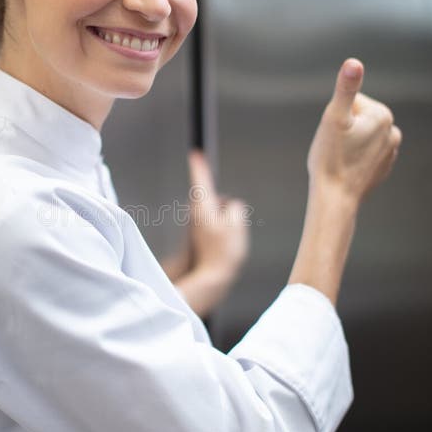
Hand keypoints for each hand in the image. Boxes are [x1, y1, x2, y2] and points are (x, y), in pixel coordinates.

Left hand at [187, 149, 249, 281]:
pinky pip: (217, 227)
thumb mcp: (236, 223)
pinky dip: (223, 232)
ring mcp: (197, 227)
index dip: (199, 166)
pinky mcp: (201, 237)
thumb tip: (231, 205)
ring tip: (228, 241)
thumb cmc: (223, 252)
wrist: (211, 279)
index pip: (200, 181)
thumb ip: (235, 208)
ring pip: (217, 214)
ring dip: (225, 221)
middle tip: (231, 227)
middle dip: (224, 205)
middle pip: (213, 199)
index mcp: (203, 207)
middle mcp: (196, 215)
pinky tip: (225, 248)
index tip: (195, 152)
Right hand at [307, 58, 401, 206]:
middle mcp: (392, 131)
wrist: (336, 198)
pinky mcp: (383, 167)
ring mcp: (389, 151)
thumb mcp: (333, 118)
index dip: (335, 117)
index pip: (349, 102)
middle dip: (342, 129)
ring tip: (339, 158)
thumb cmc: (331, 158)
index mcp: (382, 115)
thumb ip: (345, 88)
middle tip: (334, 147)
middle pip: (356, 119)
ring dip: (347, 143)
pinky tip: (346, 168)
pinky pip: (364, 153)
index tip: (333, 134)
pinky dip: (353, 157)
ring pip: (359, 136)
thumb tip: (353, 62)